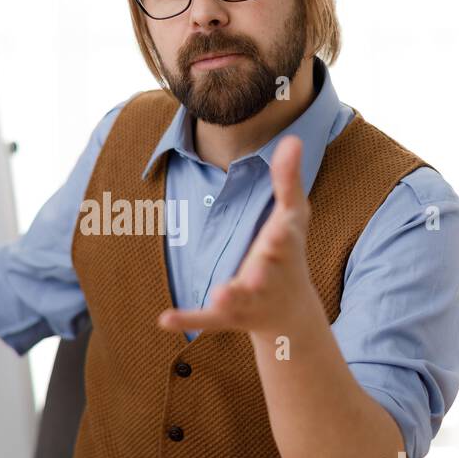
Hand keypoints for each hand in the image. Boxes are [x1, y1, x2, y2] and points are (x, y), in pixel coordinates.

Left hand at [157, 134, 322, 339]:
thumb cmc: (290, 253)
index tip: (278, 231)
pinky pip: (207, 320)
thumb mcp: (293, 216)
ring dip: (229, 297)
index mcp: (283, 250)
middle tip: (255, 273)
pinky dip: (188, 319)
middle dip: (262, 274)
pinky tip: (165, 319)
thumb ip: (288, 179)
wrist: (291, 314)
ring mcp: (248, 299)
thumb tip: (292, 137)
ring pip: (239, 299)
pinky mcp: (228, 317)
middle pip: (265, 274)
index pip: (284, 241)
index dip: (281, 237)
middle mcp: (268, 276)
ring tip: (219, 295)